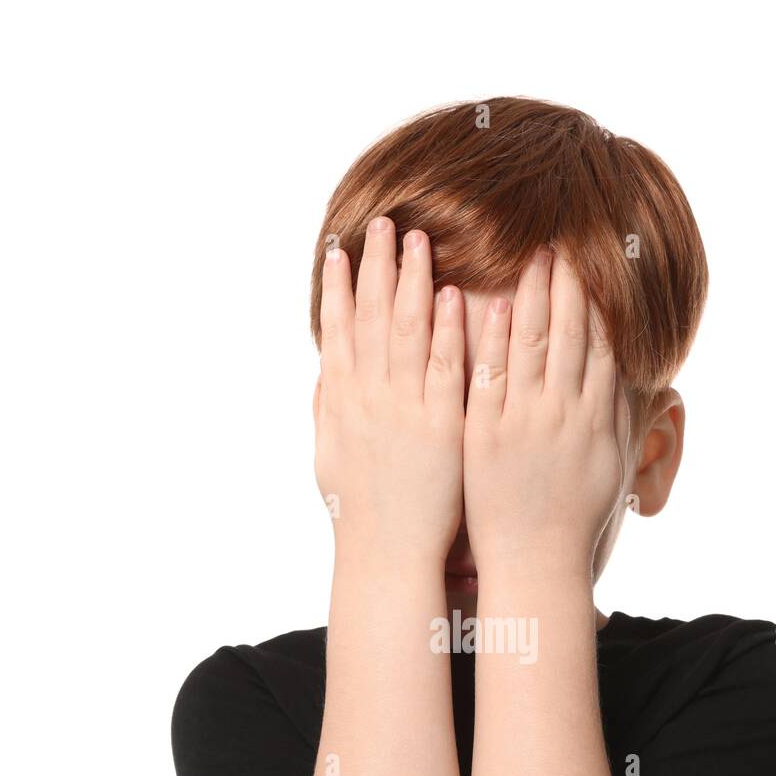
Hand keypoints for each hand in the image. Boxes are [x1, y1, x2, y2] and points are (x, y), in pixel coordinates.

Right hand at [314, 216, 465, 568]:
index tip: (340, 249)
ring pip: (405, 331)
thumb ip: (327, 411)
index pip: (338, 331)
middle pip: (370, 318)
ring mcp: (403, 409)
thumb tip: (323, 377)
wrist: (387, 552)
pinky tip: (451, 294)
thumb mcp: (331, 456)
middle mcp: (368, 398)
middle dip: (375, 267)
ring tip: (417, 239)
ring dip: (410, 281)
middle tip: (383, 223)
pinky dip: (445, 329)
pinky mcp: (440, 425)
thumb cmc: (361, 511)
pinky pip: (444, 366)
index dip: (338, 288)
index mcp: (341, 402)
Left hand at [462, 247, 624, 576]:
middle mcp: (565, 412)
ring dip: (534, 293)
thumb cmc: (575, 520)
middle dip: (568, 283)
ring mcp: (525, 420)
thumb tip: (641, 379)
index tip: (599, 264)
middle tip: (564, 241)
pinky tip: (490, 301)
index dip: (601, 301)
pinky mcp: (485, 433)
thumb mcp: (614, 467)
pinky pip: (489, 373)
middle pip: (571, 331)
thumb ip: (624, 418)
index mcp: (596, 418)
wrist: (536, 563)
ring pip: (532, 342)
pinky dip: (492, 335)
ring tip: (533, 254)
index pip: (603, 344)